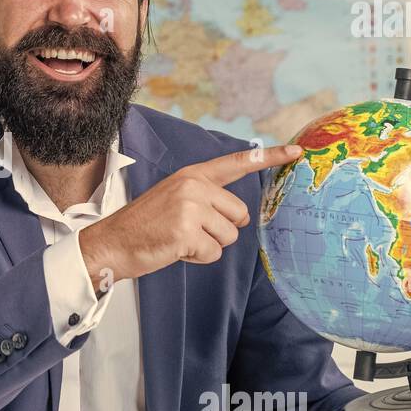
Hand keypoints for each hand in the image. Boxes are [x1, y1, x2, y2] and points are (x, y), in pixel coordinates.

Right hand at [78, 143, 301, 291]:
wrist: (112, 242)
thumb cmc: (146, 225)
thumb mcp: (175, 197)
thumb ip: (206, 197)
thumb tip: (240, 215)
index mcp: (193, 174)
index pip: (237, 163)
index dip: (271, 157)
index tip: (298, 152)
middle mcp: (194, 185)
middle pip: (240, 215)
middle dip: (220, 230)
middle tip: (188, 230)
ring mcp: (190, 207)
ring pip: (229, 236)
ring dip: (207, 246)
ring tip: (178, 239)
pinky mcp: (186, 231)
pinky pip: (213, 253)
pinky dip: (197, 258)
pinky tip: (175, 249)